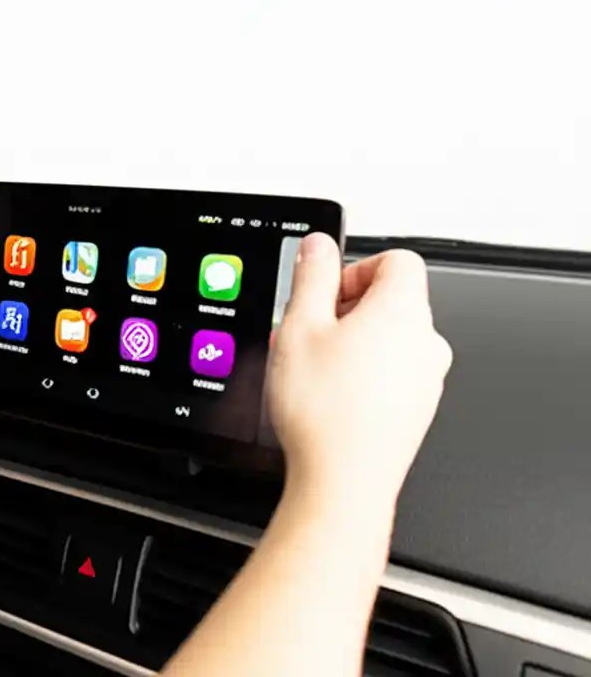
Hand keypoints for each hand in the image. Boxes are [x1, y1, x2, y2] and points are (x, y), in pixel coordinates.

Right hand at [268, 234, 452, 513]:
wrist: (344, 480)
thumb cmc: (325, 410)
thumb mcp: (298, 327)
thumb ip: (312, 276)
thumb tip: (318, 246)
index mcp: (402, 311)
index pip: (396, 260)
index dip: (355, 269)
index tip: (326, 291)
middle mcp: (426, 342)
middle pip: (392, 301)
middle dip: (346, 310)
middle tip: (307, 332)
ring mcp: (426, 379)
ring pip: (390, 341)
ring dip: (352, 345)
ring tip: (312, 369)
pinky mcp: (417, 410)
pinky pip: (391, 375)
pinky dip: (363, 376)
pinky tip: (329, 398)